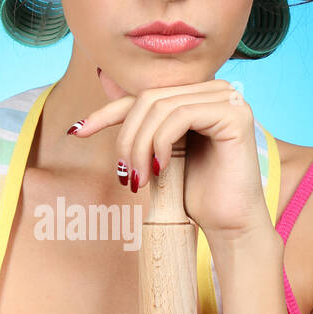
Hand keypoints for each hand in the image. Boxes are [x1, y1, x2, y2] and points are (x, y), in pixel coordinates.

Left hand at [73, 69, 278, 241]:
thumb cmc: (195, 193)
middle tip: (125, 175)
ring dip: (140, 145)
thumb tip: (94, 104)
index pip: (143, 96)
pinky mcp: (234, 113)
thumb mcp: (156, 154)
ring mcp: (228, 98)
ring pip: (161, 107)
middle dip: (127, 137)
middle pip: (149, 99)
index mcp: (197, 95)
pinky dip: (161, 142)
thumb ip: (139, 128)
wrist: (228, 224)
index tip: (77, 132)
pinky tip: (160, 169)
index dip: (107, 112)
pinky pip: (181, 115)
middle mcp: (215, 90)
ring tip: (139, 179)